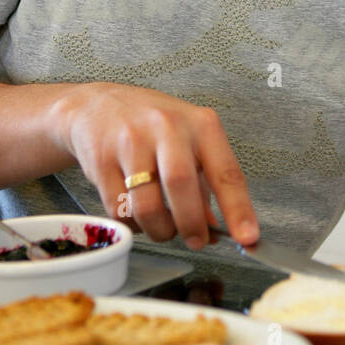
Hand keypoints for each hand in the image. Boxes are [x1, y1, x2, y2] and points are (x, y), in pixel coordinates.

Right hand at [49, 82, 258, 249]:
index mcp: (199, 124)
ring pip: (147, 205)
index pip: (225, 171)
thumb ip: (205, 184)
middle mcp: (167, 127)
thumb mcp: (188, 142)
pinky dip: (133, 223)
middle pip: (181, 185)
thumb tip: (214, 229)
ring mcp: (131, 141)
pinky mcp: (102, 160)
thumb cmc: (151, 125)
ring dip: (160, 229)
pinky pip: (119, 208)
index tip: (248, 238)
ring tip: (163, 227)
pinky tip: (137, 213)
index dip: (238, 209)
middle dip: (191, 224)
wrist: (96, 104)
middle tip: (195, 240)